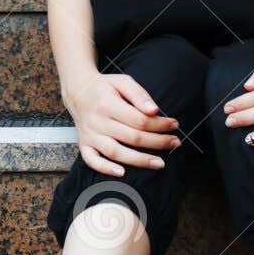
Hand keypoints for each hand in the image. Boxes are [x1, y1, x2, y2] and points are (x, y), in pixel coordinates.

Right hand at [67, 72, 181, 176]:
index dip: (160, 124)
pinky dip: (105, 168)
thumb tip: (154, 110)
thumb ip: (139, 94)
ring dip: (140, 160)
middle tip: (175, 142)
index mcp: (107, 103)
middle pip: (132, 137)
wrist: (78, 91)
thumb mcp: (123, 82)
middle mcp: (97, 121)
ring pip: (116, 152)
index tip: (174, 124)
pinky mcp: (84, 144)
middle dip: (157, 142)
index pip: (139, 120)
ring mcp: (90, 135)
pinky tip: (123, 173)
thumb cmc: (105, 87)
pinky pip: (92, 160)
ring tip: (160, 163)